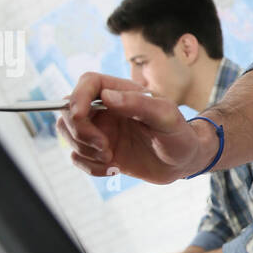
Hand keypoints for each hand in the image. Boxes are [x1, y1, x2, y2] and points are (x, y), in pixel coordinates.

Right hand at [57, 73, 215, 183]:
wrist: (184, 162)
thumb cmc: (180, 135)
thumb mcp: (167, 117)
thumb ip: (139, 104)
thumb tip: (107, 96)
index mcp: (121, 93)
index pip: (87, 83)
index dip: (77, 98)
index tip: (80, 117)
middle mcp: (106, 109)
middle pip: (69, 111)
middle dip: (81, 133)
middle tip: (106, 148)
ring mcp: (100, 130)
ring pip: (68, 134)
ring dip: (85, 151)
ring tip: (112, 159)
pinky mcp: (99, 151)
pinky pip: (77, 157)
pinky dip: (90, 167)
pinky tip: (113, 169)